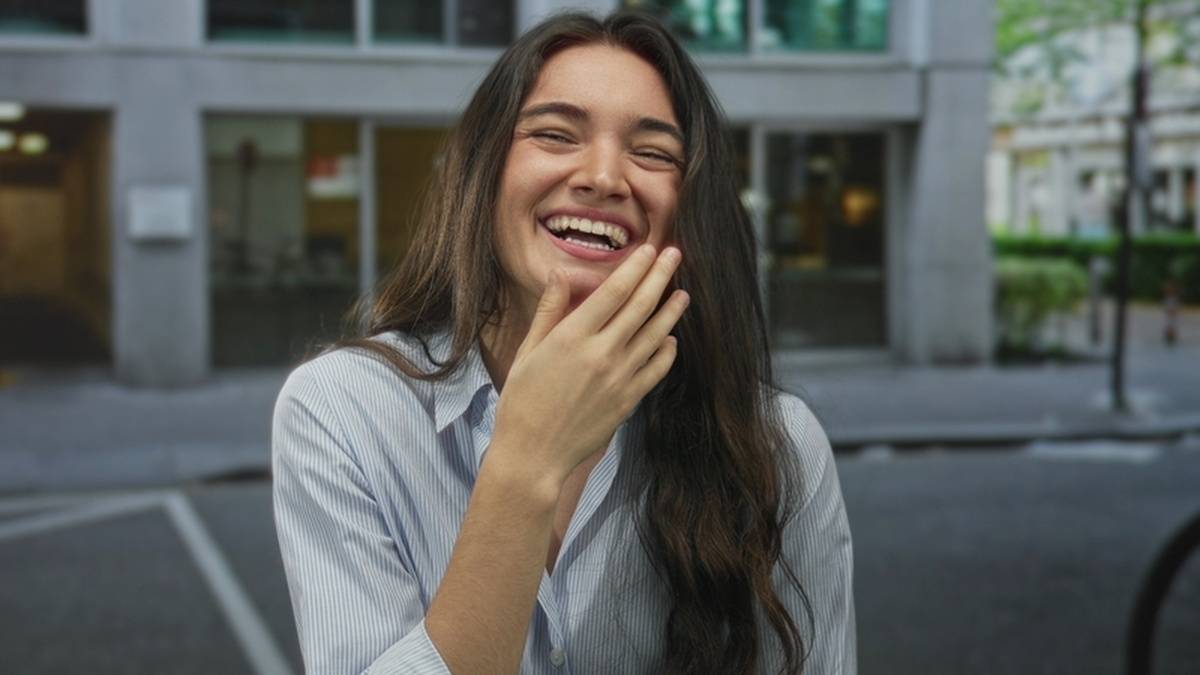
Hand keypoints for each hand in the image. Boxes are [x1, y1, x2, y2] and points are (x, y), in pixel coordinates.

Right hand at [491, 244, 688, 486]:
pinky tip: (671, 339)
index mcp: (572, 337)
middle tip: (675, 255)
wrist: (534, 455)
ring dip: (671, 311)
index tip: (650, 250)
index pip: (614, 291)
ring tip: (683, 293)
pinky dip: (667, 351)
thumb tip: (561, 274)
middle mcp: (601, 353)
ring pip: (655, 335)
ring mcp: (619, 378)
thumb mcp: (527, 351)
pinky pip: (656, 369)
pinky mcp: (628, 401)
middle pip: (641, 306)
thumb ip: (549, 311)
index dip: (635, 267)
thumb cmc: (522, 402)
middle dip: (661, 276)